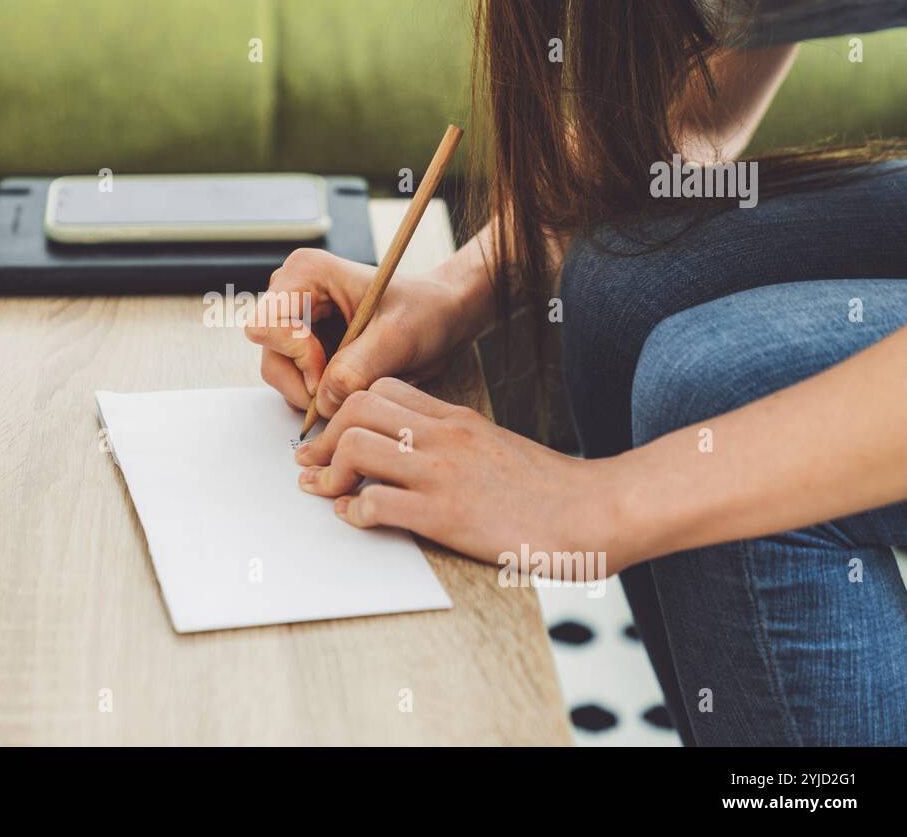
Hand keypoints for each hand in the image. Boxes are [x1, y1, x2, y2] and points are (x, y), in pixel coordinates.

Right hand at [243, 247, 478, 417]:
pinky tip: (352, 381)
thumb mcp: (400, 337)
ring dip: (314, 391)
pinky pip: (295, 382)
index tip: (330, 372)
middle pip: (270, 355)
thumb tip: (323, 400)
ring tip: (356, 382)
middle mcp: (293, 293)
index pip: (266, 325)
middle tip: (345, 390)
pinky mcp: (304, 344)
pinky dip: (320, 393)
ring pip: (280, 373)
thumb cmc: (427, 311)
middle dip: (304, 382)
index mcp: (307, 272)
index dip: (295, 356)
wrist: (442, 317)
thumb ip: (360, 366)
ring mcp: (296, 320)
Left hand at [293, 378, 633, 576]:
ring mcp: (443, 473)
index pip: (382, 389)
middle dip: (324, 438)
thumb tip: (418, 455)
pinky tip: (358, 519)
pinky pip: (377, 502)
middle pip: (357, 408)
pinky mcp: (445, 514)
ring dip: (331, 474)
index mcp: (456, 419)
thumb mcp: (498, 447)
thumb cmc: (551, 489)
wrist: (596, 510)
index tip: (335, 437)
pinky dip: (355, 512)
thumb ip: (457, 442)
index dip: (346, 411)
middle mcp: (444, 436)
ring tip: (329, 494)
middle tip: (313, 466)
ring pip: (358, 446)